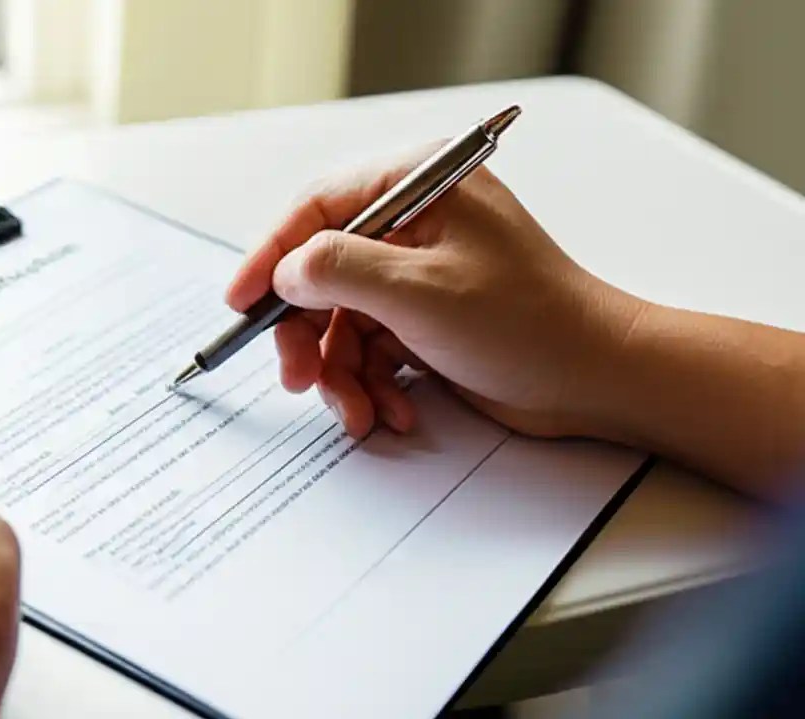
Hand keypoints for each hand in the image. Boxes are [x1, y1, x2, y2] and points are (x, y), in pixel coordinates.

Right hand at [227, 150, 644, 438]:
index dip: (271, 257)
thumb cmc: (531, 323)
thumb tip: (286, 270)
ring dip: (341, 373)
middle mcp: (415, 223)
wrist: (597, 380)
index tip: (241, 303)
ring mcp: (419, 273)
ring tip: (358, 412)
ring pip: (342, 320)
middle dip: (308, 334)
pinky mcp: (426, 318)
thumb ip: (338, 270)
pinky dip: (372, 383)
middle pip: (322, 273)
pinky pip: (371, 348)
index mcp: (418, 186)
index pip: (317, 209)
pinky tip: (392, 410)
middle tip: (299, 378)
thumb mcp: (420, 292)